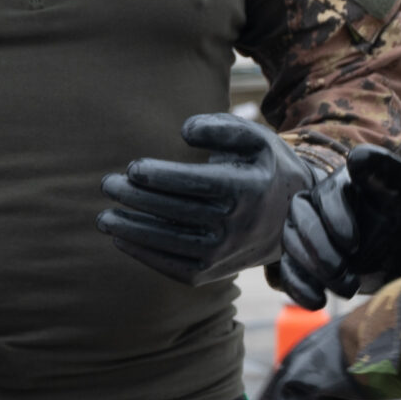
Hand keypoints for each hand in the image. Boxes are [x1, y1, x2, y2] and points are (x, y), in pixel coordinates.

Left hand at [98, 114, 309, 284]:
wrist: (296, 217)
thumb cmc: (265, 168)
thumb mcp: (255, 138)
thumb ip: (221, 127)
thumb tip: (184, 131)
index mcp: (246, 189)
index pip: (194, 184)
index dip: (159, 177)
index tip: (133, 168)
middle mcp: (236, 226)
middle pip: (175, 212)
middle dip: (136, 198)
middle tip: (108, 185)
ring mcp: (224, 254)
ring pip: (169, 242)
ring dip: (132, 230)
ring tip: (104, 217)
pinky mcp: (213, 272)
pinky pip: (173, 266)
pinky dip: (144, 255)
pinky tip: (121, 238)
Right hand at [275, 146, 400, 309]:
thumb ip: (388, 171)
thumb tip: (357, 157)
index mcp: (341, 185)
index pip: (325, 196)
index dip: (334, 218)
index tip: (354, 244)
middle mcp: (317, 205)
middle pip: (300, 220)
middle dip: (320, 249)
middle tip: (345, 272)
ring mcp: (306, 233)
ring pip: (291, 245)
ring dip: (313, 270)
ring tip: (347, 288)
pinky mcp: (302, 260)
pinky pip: (286, 271)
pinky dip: (298, 287)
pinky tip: (318, 302)